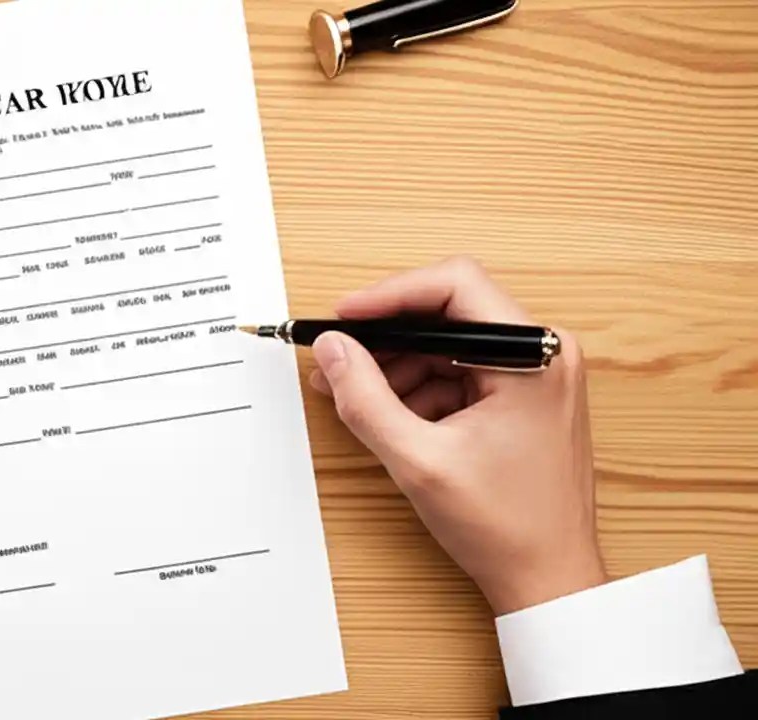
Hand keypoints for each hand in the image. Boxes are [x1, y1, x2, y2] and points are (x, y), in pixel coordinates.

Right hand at [309, 257, 605, 614]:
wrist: (549, 579)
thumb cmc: (507, 526)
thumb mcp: (417, 459)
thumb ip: (366, 398)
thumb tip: (333, 351)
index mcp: (532, 357)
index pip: (453, 285)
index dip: (389, 295)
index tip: (346, 317)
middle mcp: (545, 354)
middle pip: (449, 312)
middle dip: (388, 338)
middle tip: (340, 360)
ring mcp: (539, 376)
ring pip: (451, 344)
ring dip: (401, 366)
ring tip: (358, 398)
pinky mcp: (526, 397)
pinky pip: (462, 372)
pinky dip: (423, 388)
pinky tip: (393, 417)